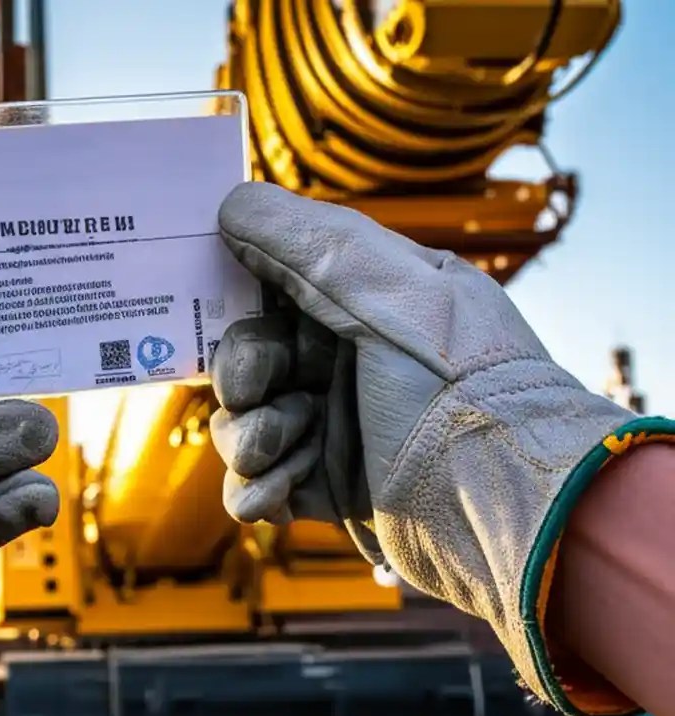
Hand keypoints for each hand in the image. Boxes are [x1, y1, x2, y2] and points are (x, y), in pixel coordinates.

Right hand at [210, 182, 651, 714]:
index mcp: (370, 302)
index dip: (239, 293)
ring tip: (287, 446)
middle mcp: (349, 360)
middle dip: (242, 373)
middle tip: (264, 387)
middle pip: (247, 356)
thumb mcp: (393, 292)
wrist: (507, 505)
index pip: (277, 283)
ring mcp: (337, 426)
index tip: (215, 300)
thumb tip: (232, 204)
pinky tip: (275, 493)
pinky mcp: (328, 489)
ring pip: (243, 422)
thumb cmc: (462, 386)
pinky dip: (254, 488)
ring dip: (248, 435)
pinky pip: (258, 484)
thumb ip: (310, 243)